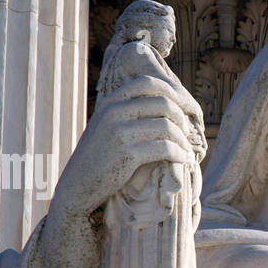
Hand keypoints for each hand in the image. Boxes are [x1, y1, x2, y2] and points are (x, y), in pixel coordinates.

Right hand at [53, 75, 199, 220]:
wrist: (79, 184)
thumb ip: (129, 110)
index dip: (174, 93)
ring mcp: (119, 133)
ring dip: (184, 140)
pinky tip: (184, 160)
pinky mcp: (127, 155)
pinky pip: (165, 149)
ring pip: (167, 126)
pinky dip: (180, 154)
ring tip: (188, 150)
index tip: (188, 108)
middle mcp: (114, 112)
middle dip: (183, 118)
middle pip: (163, 104)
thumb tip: (168, 103)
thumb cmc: (101, 155)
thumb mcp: (108, 124)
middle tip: (189, 133)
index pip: (148, 83)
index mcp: (111, 101)